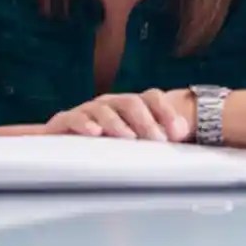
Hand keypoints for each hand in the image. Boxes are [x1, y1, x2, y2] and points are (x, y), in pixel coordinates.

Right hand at [43, 89, 193, 141]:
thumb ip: (158, 139)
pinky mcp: (64, 121)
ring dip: (118, 124)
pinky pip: (73, 118)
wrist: (65, 147)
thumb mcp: (137, 144)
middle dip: (146, 121)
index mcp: (130, 106)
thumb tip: (181, 136)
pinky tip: (95, 133)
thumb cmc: (108, 148)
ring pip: (103, 109)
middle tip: (158, 141)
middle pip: (130, 102)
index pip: (152, 98)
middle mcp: (110, 104)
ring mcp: (87, 111)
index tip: (179, 133)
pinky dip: (84, 124)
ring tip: (129, 138)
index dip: (167, 112)